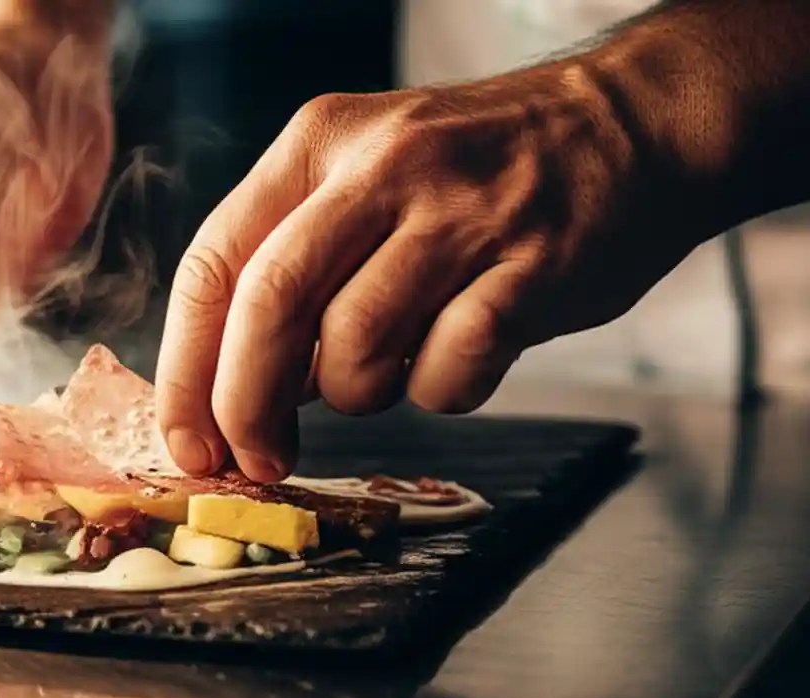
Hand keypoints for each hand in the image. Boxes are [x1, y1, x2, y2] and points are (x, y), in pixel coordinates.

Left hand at [156, 61, 706, 481]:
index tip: (185, 437)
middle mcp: (380, 168)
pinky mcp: (532, 266)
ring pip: (355, 349)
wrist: (624, 127)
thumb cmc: (473, 174)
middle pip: (270, 306)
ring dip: (357, 393)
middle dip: (245, 404)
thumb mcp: (364, 181)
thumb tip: (231, 389)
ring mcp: (460, 214)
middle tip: (255, 458)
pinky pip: (449, 372)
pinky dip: (441, 390)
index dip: (185, 367)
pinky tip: (462, 355)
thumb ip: (295, 270)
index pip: (214, 263)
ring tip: (393, 367)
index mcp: (318, 144)